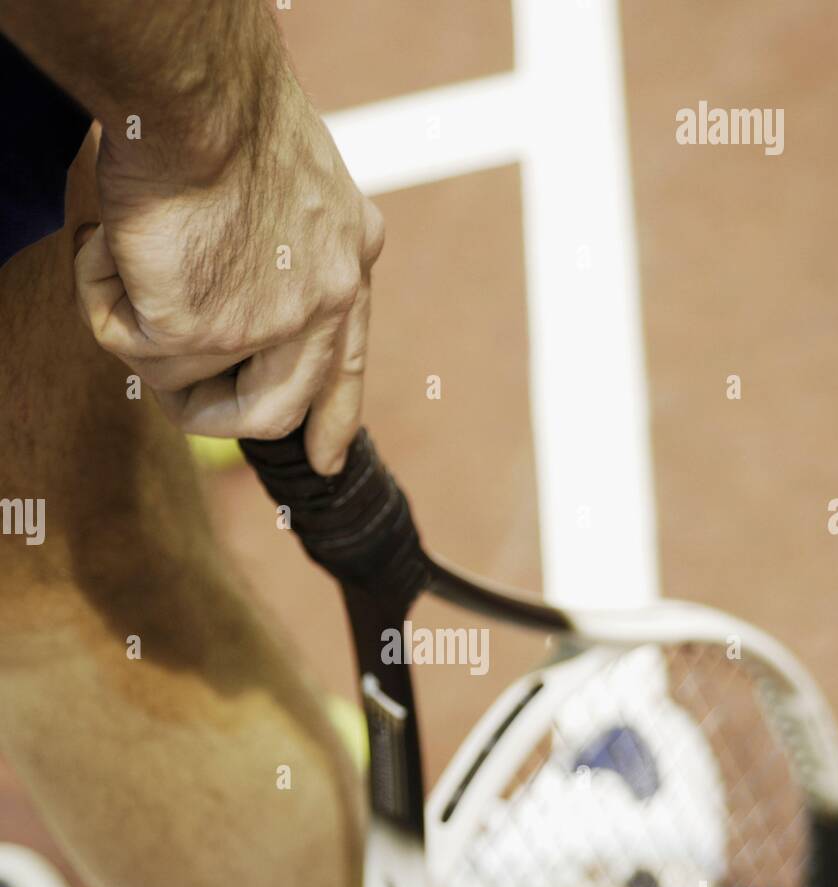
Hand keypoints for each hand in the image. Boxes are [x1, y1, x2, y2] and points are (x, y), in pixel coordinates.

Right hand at [69, 79, 383, 472]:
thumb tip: (245, 320)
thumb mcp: (293, 187)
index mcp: (351, 257)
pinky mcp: (196, 330)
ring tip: (124, 247)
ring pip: (178, 375)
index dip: (331, 418)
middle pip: (273, 411)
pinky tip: (109, 242)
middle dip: (213, 412)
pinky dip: (101, 294)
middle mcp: (323, 302)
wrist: (197, 91)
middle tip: (170, 382)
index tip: (325, 460)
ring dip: (134, 319)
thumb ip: (289, 253)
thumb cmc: (226, 111)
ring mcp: (263, 326)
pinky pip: (126, 345)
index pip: (346, 363)